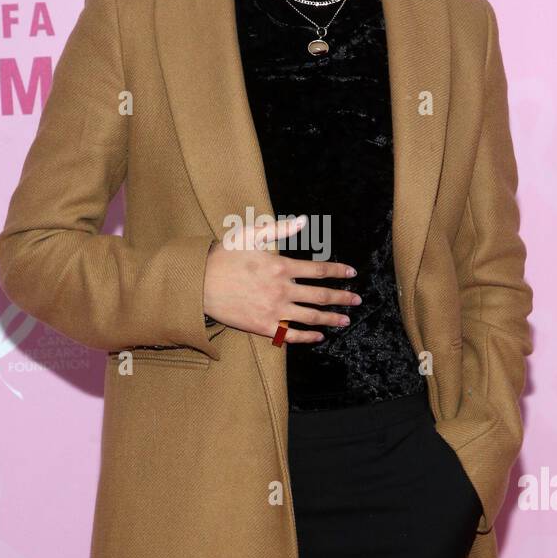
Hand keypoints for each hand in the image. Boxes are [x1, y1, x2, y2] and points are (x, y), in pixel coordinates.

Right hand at [202, 214, 360, 342]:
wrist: (199, 284)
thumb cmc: (224, 257)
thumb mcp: (250, 235)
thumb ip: (279, 229)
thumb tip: (303, 221)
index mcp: (281, 267)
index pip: (319, 270)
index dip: (338, 271)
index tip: (352, 273)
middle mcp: (282, 290)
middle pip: (321, 296)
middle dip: (342, 298)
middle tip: (357, 300)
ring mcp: (274, 310)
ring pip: (311, 317)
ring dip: (331, 319)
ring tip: (345, 320)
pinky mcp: (264, 326)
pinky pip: (291, 334)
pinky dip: (308, 337)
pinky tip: (319, 336)